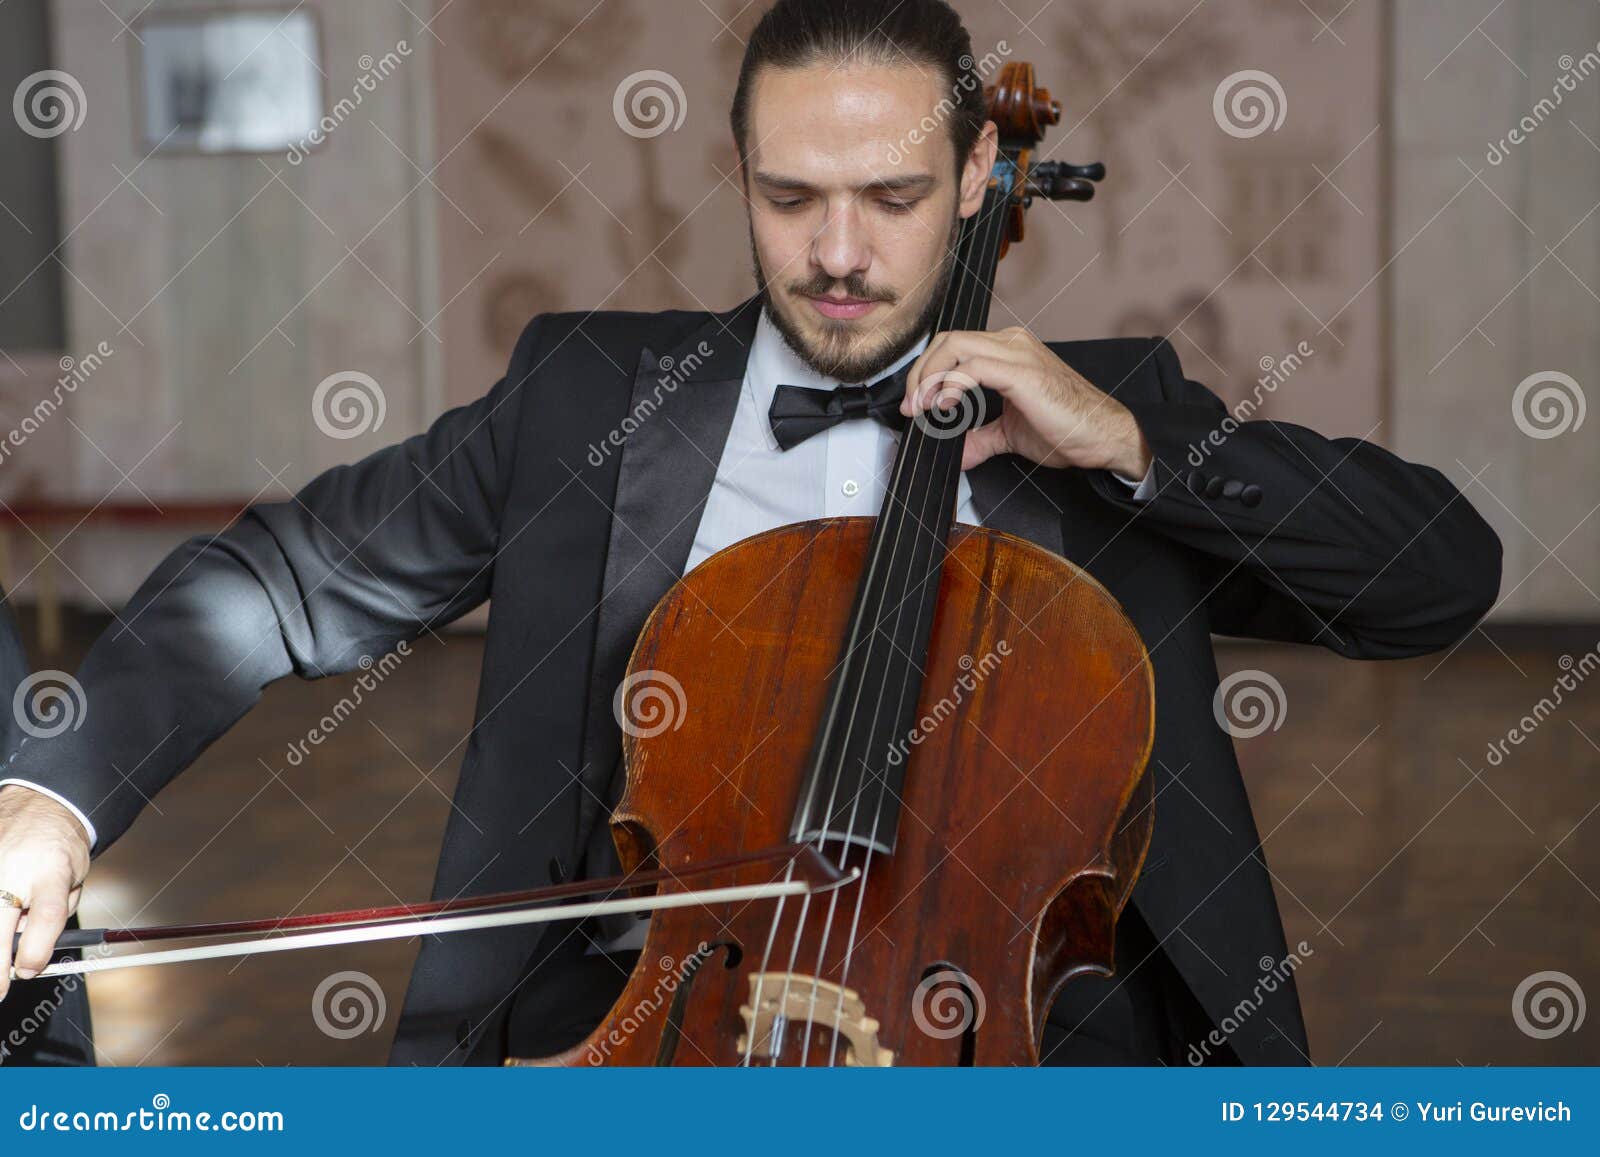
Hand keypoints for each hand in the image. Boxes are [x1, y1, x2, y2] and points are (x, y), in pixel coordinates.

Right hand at [0, 785, 89, 997]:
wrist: (40, 804)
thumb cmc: (59, 849)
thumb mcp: (72, 880)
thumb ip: (52, 916)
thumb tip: (29, 957)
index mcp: (52, 871)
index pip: (45, 916)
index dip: (36, 952)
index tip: (29, 971)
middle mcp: (14, 869)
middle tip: (0, 990)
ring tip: (4, 952)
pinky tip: (5, 915)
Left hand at [902, 326, 1152, 477]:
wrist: (1102, 437)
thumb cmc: (1068, 428)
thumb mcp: (1010, 434)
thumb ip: (981, 438)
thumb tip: (957, 453)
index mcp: (1009, 351)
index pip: (953, 346)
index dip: (926, 372)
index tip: (914, 404)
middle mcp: (1012, 344)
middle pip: (947, 340)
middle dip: (920, 373)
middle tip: (911, 406)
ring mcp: (1018, 354)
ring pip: (955, 346)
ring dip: (929, 378)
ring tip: (923, 407)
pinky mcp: (1022, 372)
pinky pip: (973, 367)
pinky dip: (950, 385)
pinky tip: (945, 406)